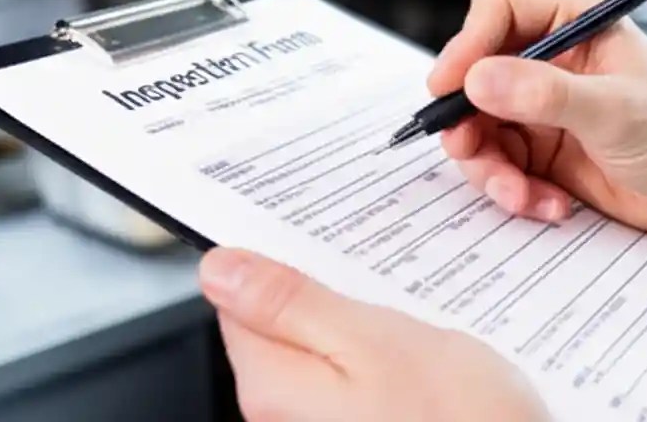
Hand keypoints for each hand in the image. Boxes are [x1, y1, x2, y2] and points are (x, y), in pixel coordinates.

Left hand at [199, 247, 549, 421]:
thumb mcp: (373, 340)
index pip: (238, 303)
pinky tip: (427, 352)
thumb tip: (218, 269)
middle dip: (328, 292)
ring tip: (417, 312)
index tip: (321, 242)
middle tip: (384, 275)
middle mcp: (285, 417)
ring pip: (326, 350)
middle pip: (283, 327)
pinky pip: (358, 379)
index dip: (278, 262)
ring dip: (364, 323)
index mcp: (273, 386)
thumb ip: (289, 304)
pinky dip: (387, 355)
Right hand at [429, 0, 646, 235]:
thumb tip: (477, 80)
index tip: (450, 86)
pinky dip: (514, 191)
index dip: (467, 45)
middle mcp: (551, 60)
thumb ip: (545, 94)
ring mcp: (542, 108)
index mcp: (573, 23)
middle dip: (468, 120)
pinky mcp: (542, 151)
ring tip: (523, 196)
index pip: (497, 12)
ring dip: (491, 168)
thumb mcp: (614, 110)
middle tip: (468, 150)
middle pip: (474, 75)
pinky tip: (550, 206)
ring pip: (479, 128)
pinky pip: (500, 167)